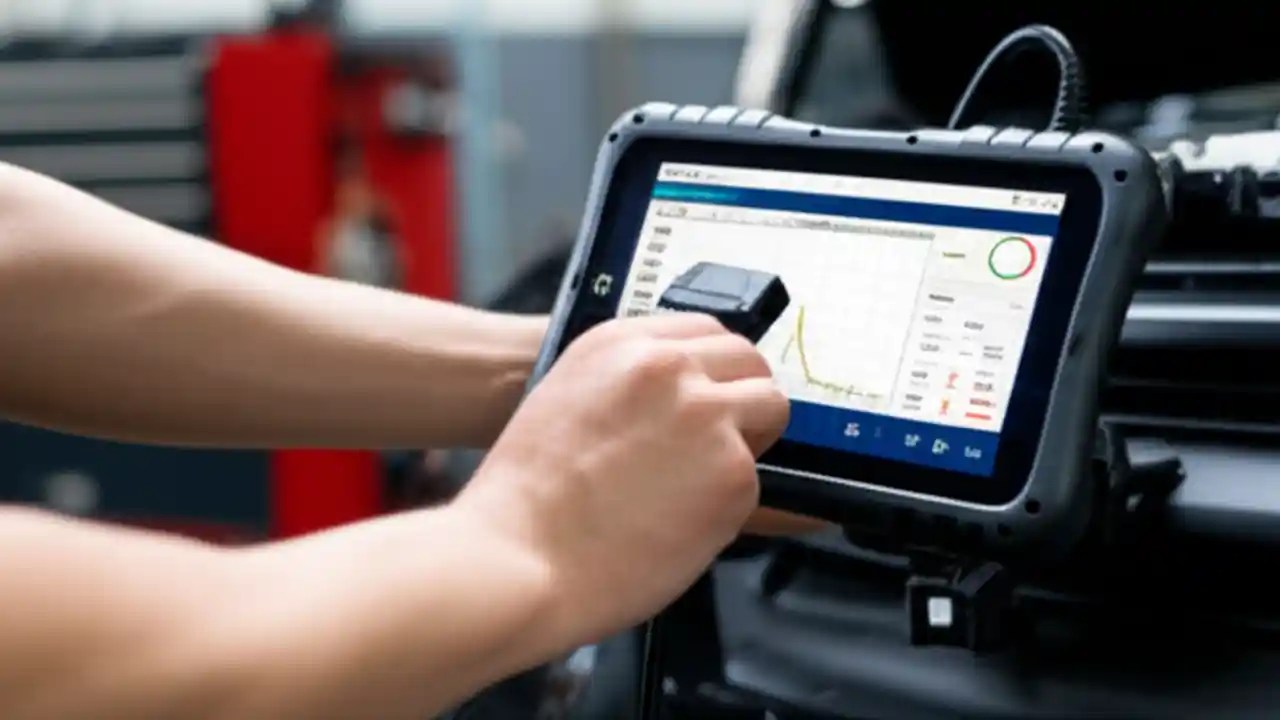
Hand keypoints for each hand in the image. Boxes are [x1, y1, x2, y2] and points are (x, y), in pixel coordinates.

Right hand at [456, 313, 789, 646]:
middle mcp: (670, 368)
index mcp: (622, 344)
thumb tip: (679, 400)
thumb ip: (628, 387)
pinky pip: (757, 482)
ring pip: (770, 412)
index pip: (706, 331)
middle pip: (749, 361)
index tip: (712, 395)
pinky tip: (680, 525)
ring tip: (697, 486)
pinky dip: (730, 506)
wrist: (517, 561)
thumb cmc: (526, 500)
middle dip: (743, 400)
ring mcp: (708, 417)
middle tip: (719, 443)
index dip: (714, 371)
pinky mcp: (734, 473)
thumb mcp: (566, 401)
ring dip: (747, 444)